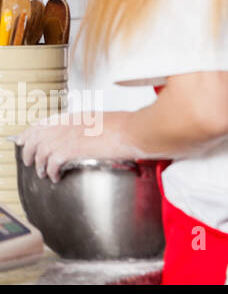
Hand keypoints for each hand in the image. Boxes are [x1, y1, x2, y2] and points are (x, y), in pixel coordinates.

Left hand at [14, 113, 131, 183]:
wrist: (136, 130)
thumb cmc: (129, 127)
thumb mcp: (106, 121)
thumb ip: (91, 126)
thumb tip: (86, 135)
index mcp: (78, 116)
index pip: (46, 122)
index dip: (32, 132)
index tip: (25, 139)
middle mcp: (70, 124)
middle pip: (38, 136)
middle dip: (29, 150)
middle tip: (29, 160)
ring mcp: (71, 135)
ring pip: (42, 150)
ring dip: (39, 164)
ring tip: (43, 172)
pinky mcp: (74, 148)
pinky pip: (52, 162)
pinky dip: (51, 171)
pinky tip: (55, 176)